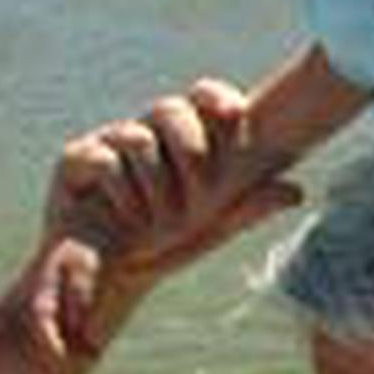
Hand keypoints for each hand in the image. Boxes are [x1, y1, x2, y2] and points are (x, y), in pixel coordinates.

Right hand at [34, 81, 300, 357]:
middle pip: (170, 108)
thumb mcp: (216, 225)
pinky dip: (122, 193)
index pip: (203, 97)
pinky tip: (130, 219)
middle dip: (192, 147)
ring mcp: (110, 141)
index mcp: (188, 136)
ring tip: (161, 222)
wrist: (116, 276)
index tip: (236, 114)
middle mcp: (149, 130)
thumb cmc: (171, 241)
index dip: (217, 98)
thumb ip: (251, 204)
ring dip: (156, 185)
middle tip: (204, 194)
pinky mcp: (75, 158)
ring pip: (138, 137)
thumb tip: (298, 190)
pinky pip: (102, 159)